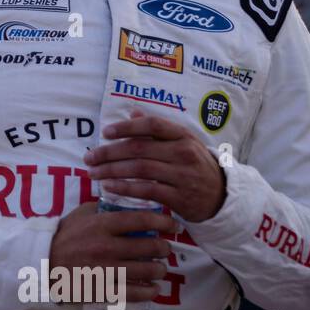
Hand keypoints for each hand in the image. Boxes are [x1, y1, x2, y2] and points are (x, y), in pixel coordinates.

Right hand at [48, 201, 174, 303]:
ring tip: (160, 269)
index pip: (141, 220)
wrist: (41, 263)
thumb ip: (105, 207)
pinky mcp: (101, 290)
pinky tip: (154, 289)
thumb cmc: (64, 236)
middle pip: (150, 247)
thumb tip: (128, 202)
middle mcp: (106, 247)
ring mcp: (104, 270)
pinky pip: (134, 293)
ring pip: (146, 271)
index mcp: (101, 225)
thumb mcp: (81, 214)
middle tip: (165, 249)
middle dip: (164, 248)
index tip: (173, 225)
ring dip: (160, 270)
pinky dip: (149, 292)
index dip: (163, 221)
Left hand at [83, 111, 226, 222]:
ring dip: (111, 170)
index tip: (105, 132)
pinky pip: (146, 190)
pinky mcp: (179, 197)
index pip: (152, 125)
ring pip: (139, 169)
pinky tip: (108, 186)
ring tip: (93, 172)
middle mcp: (184, 153)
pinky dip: (125, 188)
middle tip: (89, 157)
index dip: (127, 127)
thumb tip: (133, 111)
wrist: (221, 196)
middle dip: (109, 153)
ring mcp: (182, 175)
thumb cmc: (195, 165)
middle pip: (139, 149)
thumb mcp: (183, 142)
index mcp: (184, 136)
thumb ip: (157, 129)